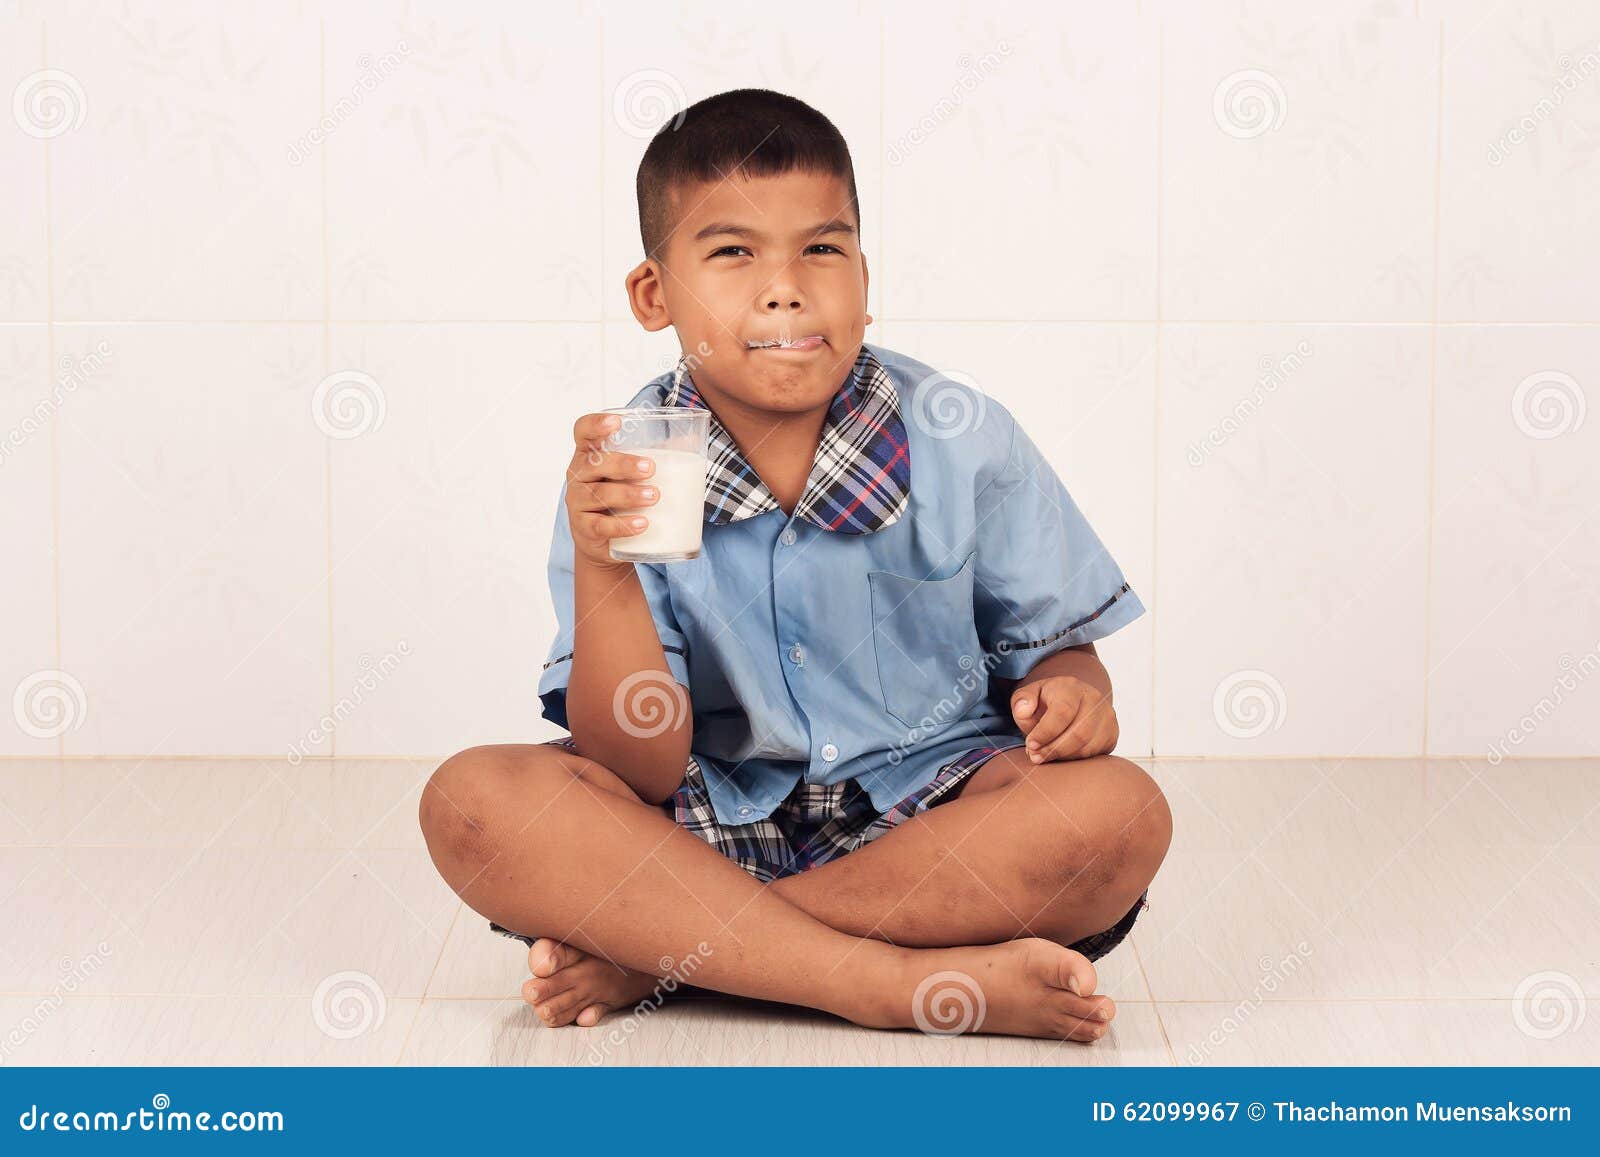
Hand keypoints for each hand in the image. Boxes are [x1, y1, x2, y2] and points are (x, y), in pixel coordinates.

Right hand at [566, 412, 658, 568]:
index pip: (583, 431)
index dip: (595, 424)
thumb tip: (690, 438)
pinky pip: (601, 526)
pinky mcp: (584, 529)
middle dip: (623, 464)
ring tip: (654, 496)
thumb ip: (655, 455)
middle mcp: (579, 475)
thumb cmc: (620, 499)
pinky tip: (642, 524)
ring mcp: (578, 502)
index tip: (617, 422)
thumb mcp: (631, 475)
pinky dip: (622, 525)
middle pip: (594, 463)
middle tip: (650, 468)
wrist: (605, 544)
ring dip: (628, 494)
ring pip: (599, 495)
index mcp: (590, 454)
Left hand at [1010, 676, 1117, 762]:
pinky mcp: (1112, 733)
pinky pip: (1096, 753)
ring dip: (1063, 756)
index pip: (1062, 712)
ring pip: (1088, 746)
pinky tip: (1061, 756)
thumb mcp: (1029, 695)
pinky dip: (1075, 759)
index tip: (1030, 744)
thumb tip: (1024, 711)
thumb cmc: (1047, 701)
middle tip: (1036, 756)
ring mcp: (1106, 716)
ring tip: (1045, 756)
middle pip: (1078, 733)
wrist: (1071, 701)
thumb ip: (1022, 701)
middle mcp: (1094, 699)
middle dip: (1053, 749)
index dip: (1045, 732)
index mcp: (1071, 687)